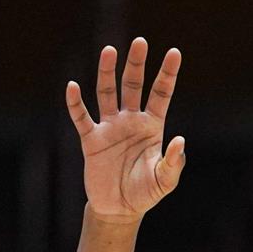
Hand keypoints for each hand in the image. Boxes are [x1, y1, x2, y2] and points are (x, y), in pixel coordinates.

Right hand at [65, 38, 185, 224]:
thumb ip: (174, 162)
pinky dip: (76, 103)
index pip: (161, 94)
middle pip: (133, 85)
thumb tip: (180, 140)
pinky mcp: (91, 141)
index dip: (168, 74)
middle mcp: (130, 121)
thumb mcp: (165, 181)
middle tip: (140, 42)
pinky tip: (72, 86)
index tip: (175, 52)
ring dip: (107, 72)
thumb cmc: (145, 193)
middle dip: (136, 64)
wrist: (119, 210)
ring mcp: (110, 128)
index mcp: (152, 126)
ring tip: (109, 50)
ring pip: (107, 93)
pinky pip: (82, 117)